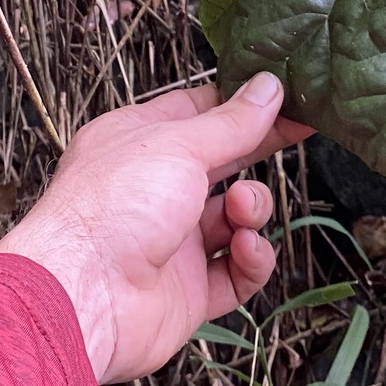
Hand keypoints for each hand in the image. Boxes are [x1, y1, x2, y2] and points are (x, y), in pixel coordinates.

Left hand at [0, 73, 312, 383]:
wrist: (83, 298)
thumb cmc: (113, 207)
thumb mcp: (179, 146)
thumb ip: (231, 123)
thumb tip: (268, 88)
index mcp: (138, 142)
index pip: (199, 112)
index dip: (242, 105)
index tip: (285, 95)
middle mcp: (154, 189)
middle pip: (222, 161)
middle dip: (260, 148)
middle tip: (301, 131)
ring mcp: (172, 242)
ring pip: (235, 218)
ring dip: (250, 210)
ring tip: (241, 210)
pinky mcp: (188, 291)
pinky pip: (236, 273)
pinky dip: (250, 260)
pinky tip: (245, 249)